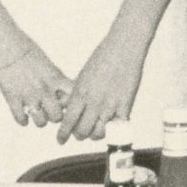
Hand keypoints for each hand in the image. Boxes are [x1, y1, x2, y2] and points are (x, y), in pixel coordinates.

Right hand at [0, 38, 71, 128]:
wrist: (5, 42)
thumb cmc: (26, 49)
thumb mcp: (47, 64)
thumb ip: (55, 78)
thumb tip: (62, 91)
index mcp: (55, 78)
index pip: (72, 99)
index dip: (70, 105)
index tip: (65, 104)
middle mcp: (44, 89)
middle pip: (58, 116)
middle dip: (55, 116)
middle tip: (50, 112)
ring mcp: (28, 95)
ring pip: (41, 123)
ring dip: (40, 120)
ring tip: (36, 114)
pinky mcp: (12, 98)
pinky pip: (21, 119)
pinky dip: (23, 120)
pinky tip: (23, 115)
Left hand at [58, 28, 149, 143]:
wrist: (123, 47)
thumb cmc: (103, 57)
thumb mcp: (83, 75)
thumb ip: (77, 93)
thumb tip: (68, 107)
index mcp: (80, 93)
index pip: (68, 121)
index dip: (63, 134)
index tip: (61, 139)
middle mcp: (93, 102)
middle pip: (82, 131)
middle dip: (79, 136)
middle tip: (80, 134)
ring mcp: (109, 105)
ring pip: (99, 133)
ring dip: (96, 135)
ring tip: (96, 131)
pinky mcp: (125, 105)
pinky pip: (118, 127)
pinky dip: (115, 130)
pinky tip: (113, 127)